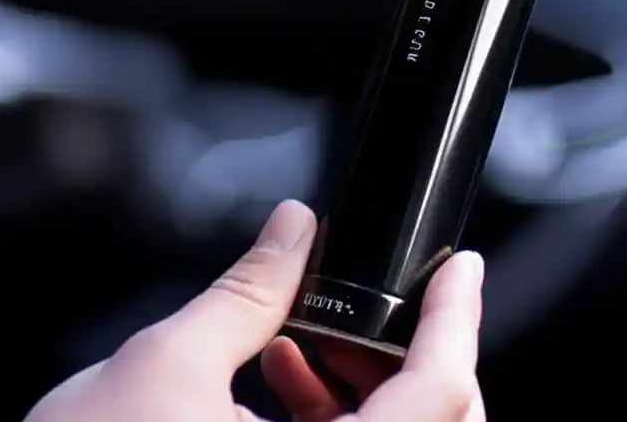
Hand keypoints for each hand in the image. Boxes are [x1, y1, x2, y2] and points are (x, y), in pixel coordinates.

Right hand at [24, 200, 485, 420]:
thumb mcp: (164, 365)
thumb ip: (247, 292)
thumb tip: (295, 229)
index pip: (437, 396)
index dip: (458, 322)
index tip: (462, 274)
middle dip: (421, 358)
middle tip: (397, 304)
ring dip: (372, 389)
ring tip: (309, 340)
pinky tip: (284, 379)